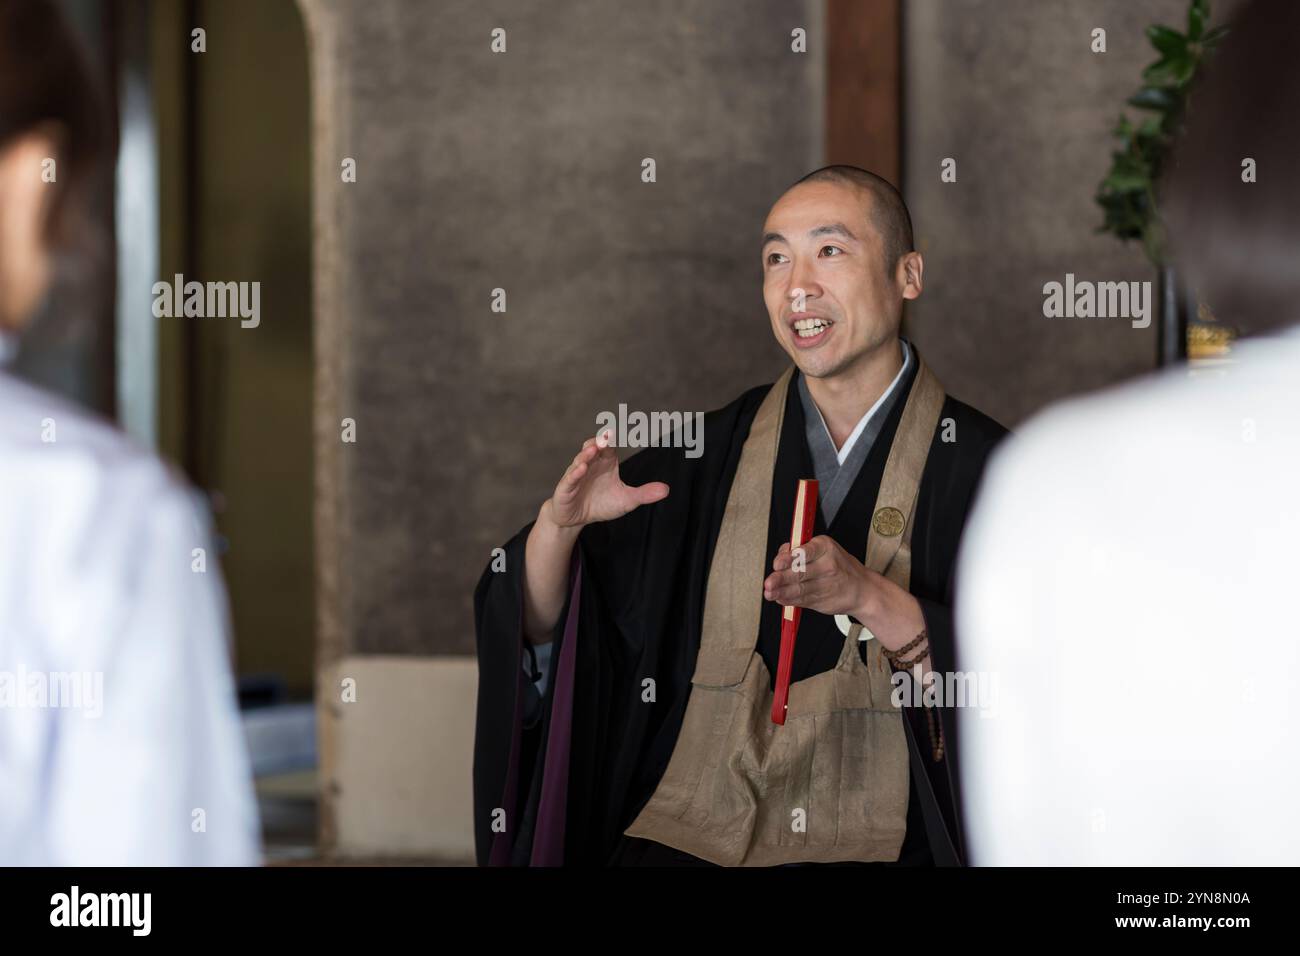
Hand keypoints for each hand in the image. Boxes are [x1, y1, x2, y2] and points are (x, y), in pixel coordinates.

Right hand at [546, 430, 669, 529]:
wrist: (576, 519)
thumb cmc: (601, 504)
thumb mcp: (626, 500)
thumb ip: (644, 493)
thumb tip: (667, 489)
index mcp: (605, 462)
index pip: (609, 447)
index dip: (612, 439)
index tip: (617, 432)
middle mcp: (590, 464)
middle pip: (593, 447)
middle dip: (599, 441)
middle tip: (607, 436)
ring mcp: (576, 475)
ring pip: (580, 460)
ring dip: (586, 454)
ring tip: (593, 449)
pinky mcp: (566, 488)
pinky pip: (570, 478)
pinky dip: (575, 473)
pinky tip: (581, 468)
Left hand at [762, 535, 925, 652]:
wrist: (863, 590)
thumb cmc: (839, 566)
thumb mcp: (824, 549)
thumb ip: (800, 550)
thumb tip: (780, 556)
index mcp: (825, 547)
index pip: (805, 552)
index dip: (789, 558)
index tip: (777, 564)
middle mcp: (827, 565)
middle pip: (800, 572)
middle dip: (781, 579)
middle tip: (769, 582)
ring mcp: (825, 585)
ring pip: (799, 589)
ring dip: (781, 592)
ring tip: (770, 592)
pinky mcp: (822, 600)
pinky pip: (802, 600)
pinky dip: (788, 600)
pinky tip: (780, 598)